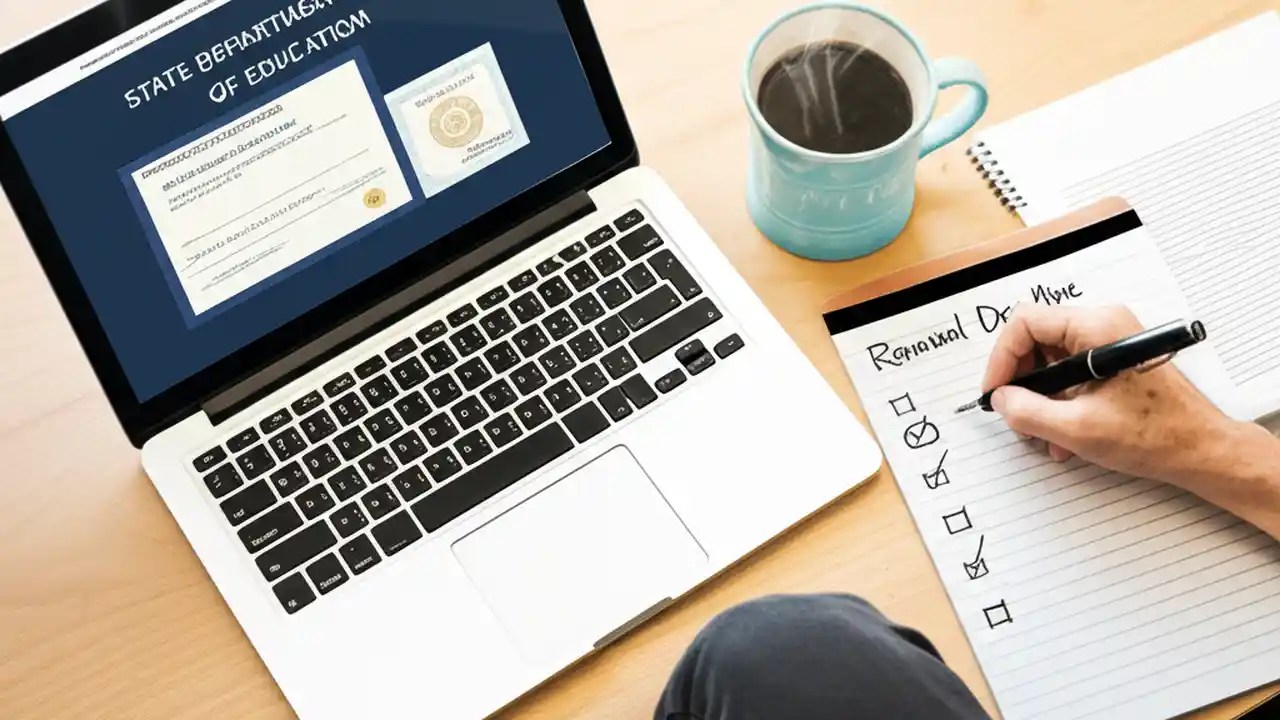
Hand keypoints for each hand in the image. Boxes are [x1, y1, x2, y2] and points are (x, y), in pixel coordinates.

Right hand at [983, 305, 1279, 537]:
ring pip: (1053, 360)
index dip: (1002, 359)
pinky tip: (1063, 434)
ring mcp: (1111, 342)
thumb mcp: (1076, 429)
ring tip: (1043, 434)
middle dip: (1022, 382)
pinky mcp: (1116, 361)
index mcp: (1096, 327)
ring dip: (1041, 398)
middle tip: (1015, 414)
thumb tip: (1001, 400)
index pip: (1026, 323)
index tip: (996, 391)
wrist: (1202, 450)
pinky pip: (1073, 373)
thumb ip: (1026, 411)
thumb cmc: (1154, 435)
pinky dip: (1060, 401)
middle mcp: (1104, 325)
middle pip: (1037, 340)